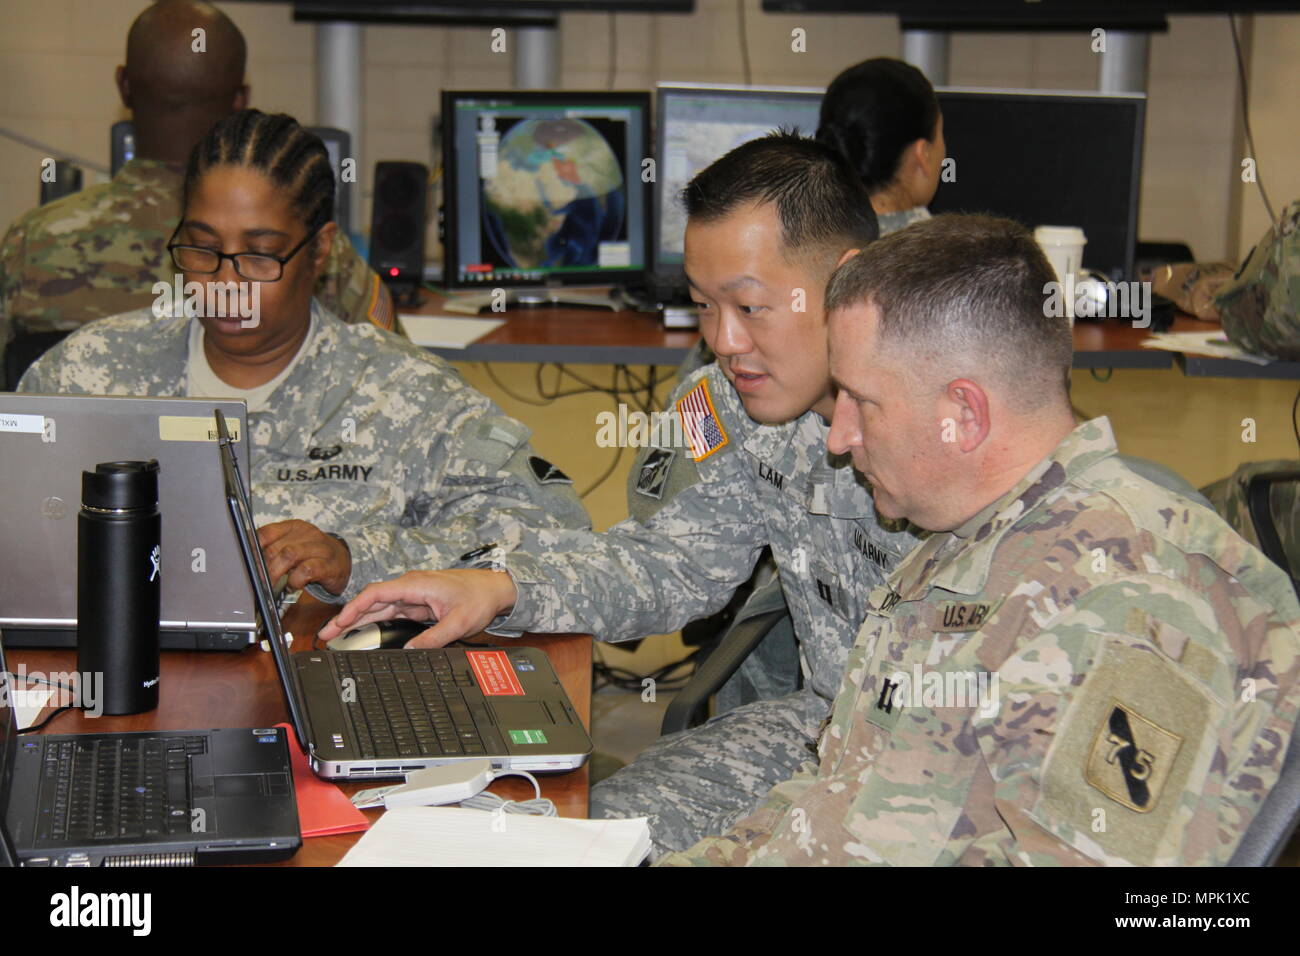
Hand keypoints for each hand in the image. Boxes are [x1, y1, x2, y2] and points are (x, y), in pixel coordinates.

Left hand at [257, 520, 350, 596]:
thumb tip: (250, 559)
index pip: (266, 532)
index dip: (254, 548)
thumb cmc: (313, 555)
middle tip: (260, 580)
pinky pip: (307, 570)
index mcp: (294, 527)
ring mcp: (320, 548)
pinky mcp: (329, 565)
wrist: (344, 561)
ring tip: (276, 584)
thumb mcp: (294, 545)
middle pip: (276, 547)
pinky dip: (296, 580)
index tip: (248, 562)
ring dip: (278, 573)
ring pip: (290, 556)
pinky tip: (295, 584)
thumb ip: (274, 548)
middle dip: (264, 567)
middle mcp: (308, 534)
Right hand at [317, 569, 517, 648]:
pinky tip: (363, 632)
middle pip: (371, 602)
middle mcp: (410, 587)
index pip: (376, 594)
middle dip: (348, 618)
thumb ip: (433, 639)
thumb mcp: (459, 622)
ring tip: (336, 636)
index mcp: (415, 585)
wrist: (497, 587)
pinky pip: (391, 612)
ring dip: (358, 620)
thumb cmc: (480, 598)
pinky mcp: (418, 603)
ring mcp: (413, 594)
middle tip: (326, 635)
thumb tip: (409, 653)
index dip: (354, 608)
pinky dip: (374, 621)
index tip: (338, 623)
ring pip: (379, 608)